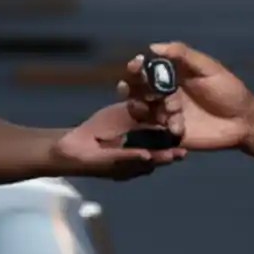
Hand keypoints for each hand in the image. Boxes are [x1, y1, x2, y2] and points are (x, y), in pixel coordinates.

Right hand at [50, 103, 186, 180]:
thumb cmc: (92, 160)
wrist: (72, 146)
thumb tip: (148, 156)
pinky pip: (139, 103)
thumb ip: (128, 158)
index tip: (180, 152)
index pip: (160, 156)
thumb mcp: (110, 161)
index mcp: (143, 158)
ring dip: (162, 111)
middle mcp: (144, 141)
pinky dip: (147, 97)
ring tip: (173, 106)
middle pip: (160, 136)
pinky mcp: (128, 111)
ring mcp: (137, 125)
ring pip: (152, 118)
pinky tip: (155, 92)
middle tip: (181, 128)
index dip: (170, 153)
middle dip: (171, 131)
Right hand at [119, 41, 253, 151]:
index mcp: (169, 76)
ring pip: (140, 111)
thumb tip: (153, 46)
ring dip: (146, 109)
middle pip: (136, 90)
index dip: (136, 67)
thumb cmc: (228, 90)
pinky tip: (178, 126)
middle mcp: (162, 94)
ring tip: (167, 110)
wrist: (243, 121)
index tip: (136, 65)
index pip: (144, 70)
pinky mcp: (169, 134)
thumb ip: (183, 55)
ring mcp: (164, 115)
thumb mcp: (209, 68)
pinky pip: (154, 131)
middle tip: (144, 90)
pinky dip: (162, 127)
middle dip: (133, 89)